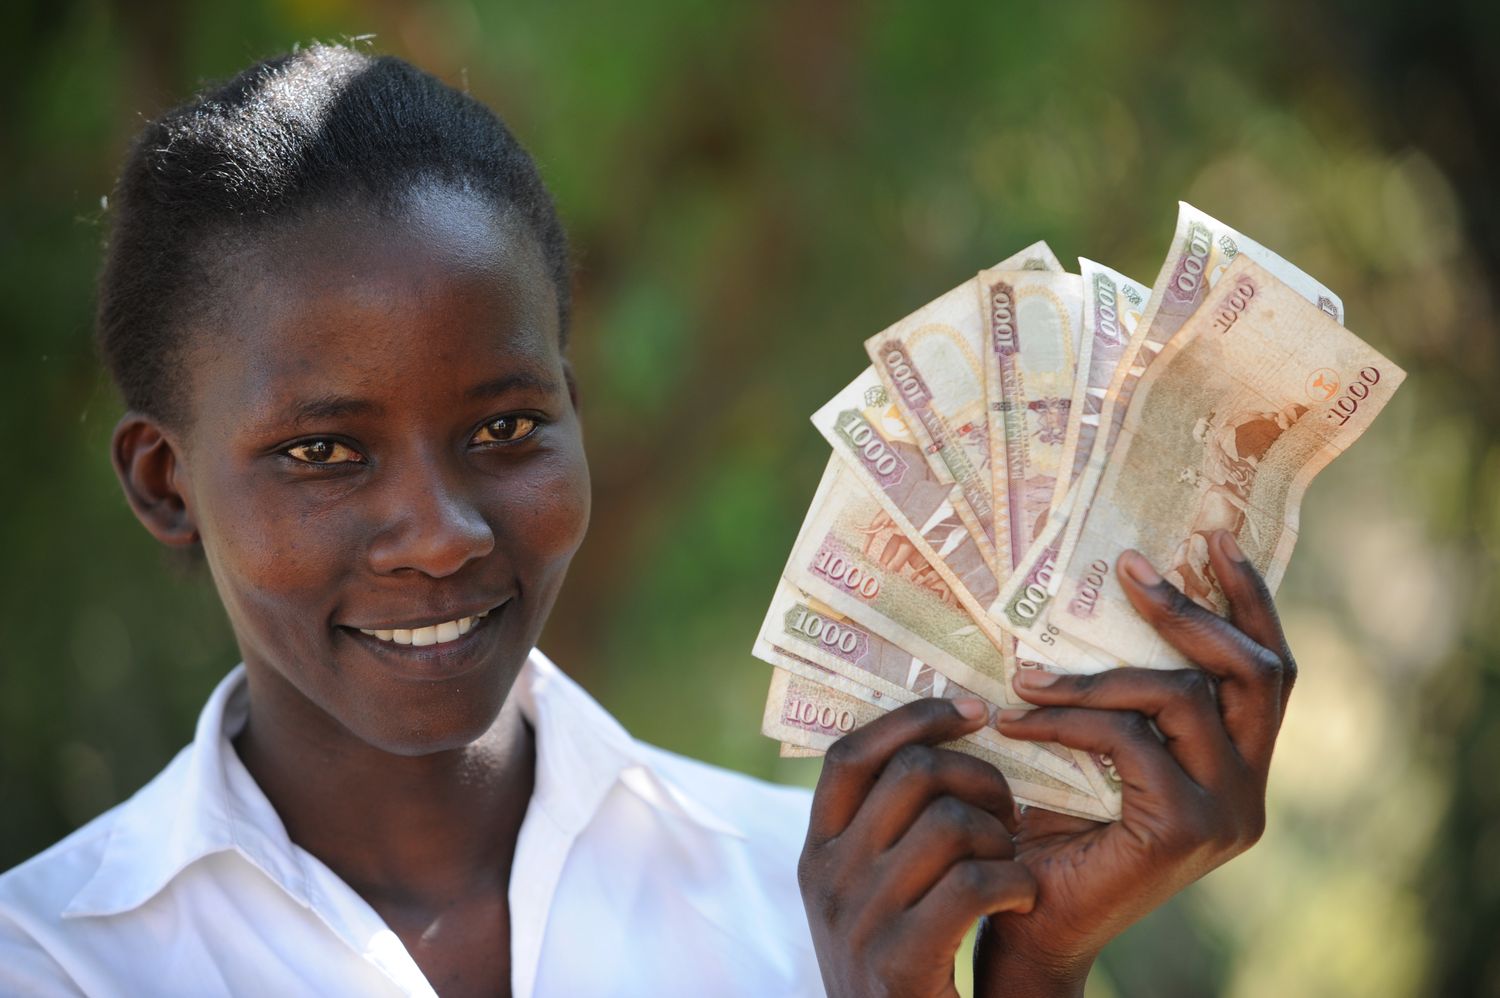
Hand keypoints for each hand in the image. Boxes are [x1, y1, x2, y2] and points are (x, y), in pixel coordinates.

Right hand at [800, 697, 1038, 997]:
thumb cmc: (900, 971)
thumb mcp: (868, 897)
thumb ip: (883, 831)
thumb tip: (937, 743)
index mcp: (817, 852)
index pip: (851, 753)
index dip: (914, 719)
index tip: (970, 711)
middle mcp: (827, 878)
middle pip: (911, 774)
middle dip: (979, 776)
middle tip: (1009, 808)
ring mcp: (860, 920)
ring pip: (950, 823)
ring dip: (1002, 837)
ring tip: (1012, 866)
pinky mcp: (900, 962)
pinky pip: (974, 884)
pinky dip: (1015, 885)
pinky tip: (1023, 901)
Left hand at [978, 530, 1296, 996]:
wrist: (1022, 919)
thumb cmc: (1046, 829)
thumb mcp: (1090, 750)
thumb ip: (1113, 694)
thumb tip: (1094, 589)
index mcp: (1238, 767)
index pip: (1269, 670)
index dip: (1249, 600)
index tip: (1214, 537)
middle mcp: (1249, 790)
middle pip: (1254, 671)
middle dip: (1191, 608)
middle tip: (1131, 564)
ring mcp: (1227, 812)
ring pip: (1184, 697)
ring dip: (1097, 675)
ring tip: (1026, 671)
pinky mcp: (1186, 829)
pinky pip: (1128, 739)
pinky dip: (1068, 718)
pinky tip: (1015, 719)